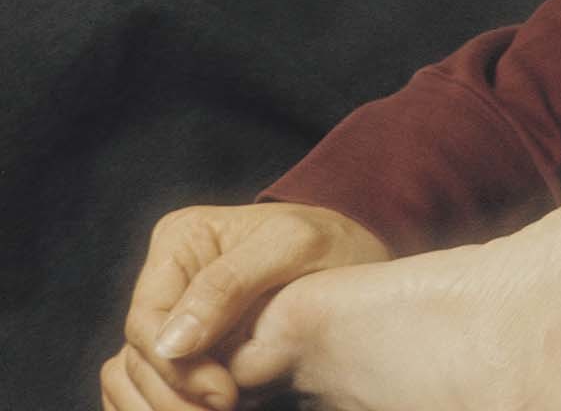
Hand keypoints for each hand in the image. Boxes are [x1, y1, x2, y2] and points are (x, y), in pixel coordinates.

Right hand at [99, 200, 388, 410]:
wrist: (354, 269)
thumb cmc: (330, 246)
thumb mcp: (294, 246)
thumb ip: (231, 282)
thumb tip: (172, 340)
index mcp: (180, 240)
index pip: (147, 321)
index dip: (175, 368)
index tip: (225, 394)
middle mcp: (164, 279)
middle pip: (137, 357)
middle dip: (174, 397)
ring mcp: (166, 318)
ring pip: (131, 382)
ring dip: (165, 409)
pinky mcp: (177, 352)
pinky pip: (141, 393)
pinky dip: (161, 409)